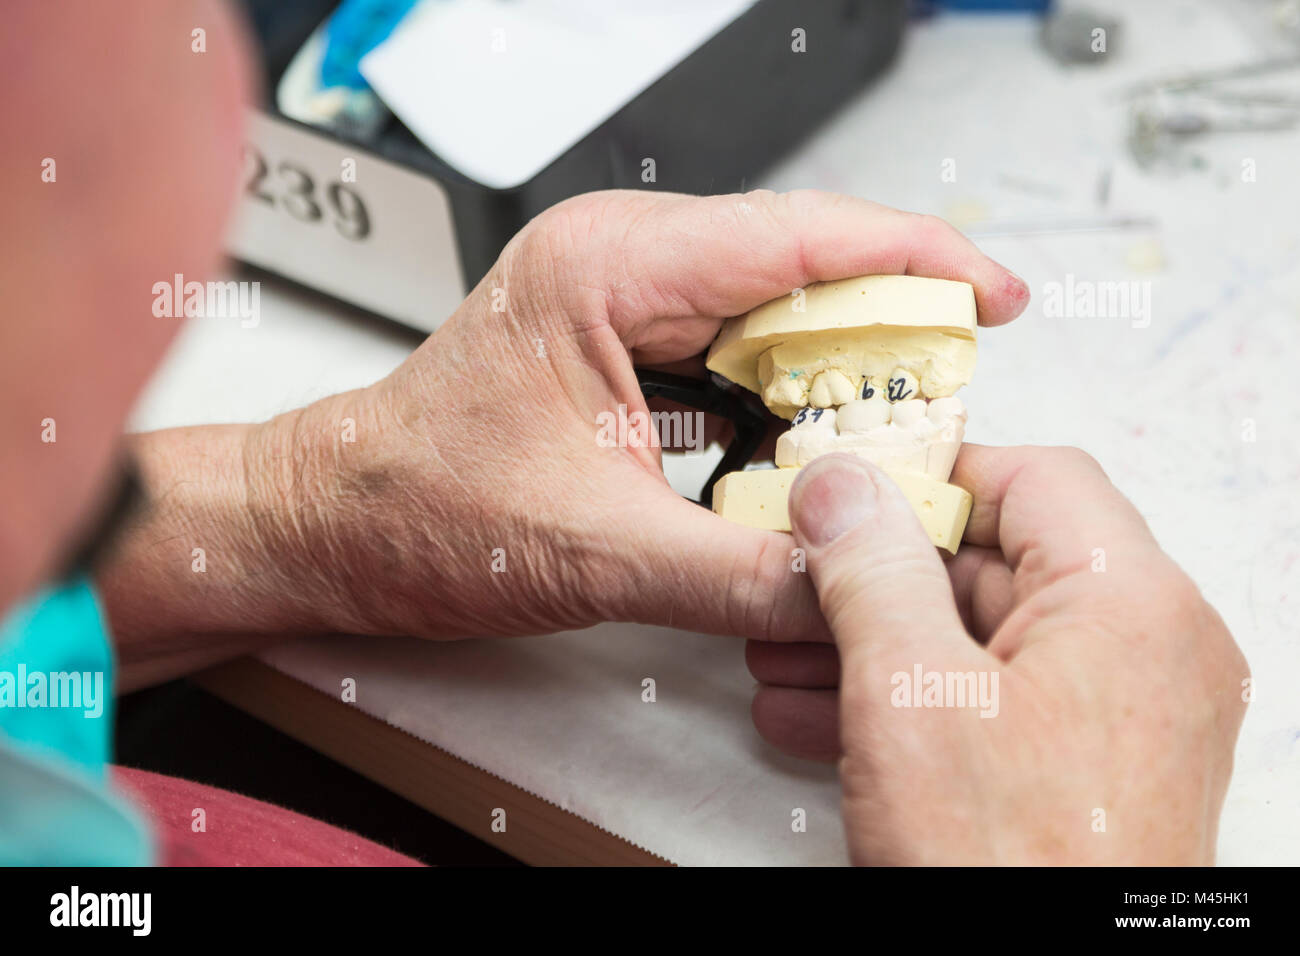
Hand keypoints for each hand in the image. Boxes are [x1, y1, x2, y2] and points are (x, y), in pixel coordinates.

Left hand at [100, 190, 1028, 682]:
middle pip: (802, 271)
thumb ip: (741, 574)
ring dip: (841, 374)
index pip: (801, 238)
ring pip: (775, 317)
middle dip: (889, 332)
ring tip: (899, 435)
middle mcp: (621, 265)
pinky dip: (788, 404)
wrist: (333, 526)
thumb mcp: (593, 552)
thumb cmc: (412, 506)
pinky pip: (737, 359)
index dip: (916, 261)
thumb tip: (851, 587)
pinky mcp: (624, 349)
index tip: (994, 297)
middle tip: (953, 400)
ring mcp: (623, 304)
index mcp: (609, 269)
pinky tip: (820, 452)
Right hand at [747, 448, 1248, 863]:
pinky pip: (993, 702)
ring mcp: (1120, 716)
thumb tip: (843, 483)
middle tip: (798, 579)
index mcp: (1129, 603)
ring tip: (787, 652)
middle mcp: (1144, 651)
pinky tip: (822, 715)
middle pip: (999, 559)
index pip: (1032, 478)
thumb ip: (871, 566)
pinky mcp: (1086, 771)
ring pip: (983, 637)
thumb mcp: (912, 692)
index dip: (930, 475)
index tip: (849, 492)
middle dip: (880, 574)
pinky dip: (912, 698)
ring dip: (879, 639)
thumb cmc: (1012, 874)